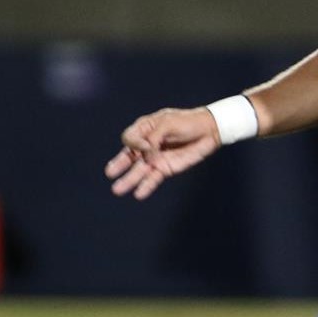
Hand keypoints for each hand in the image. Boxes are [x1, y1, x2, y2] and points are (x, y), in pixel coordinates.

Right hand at [104, 107, 221, 200]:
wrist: (208, 130)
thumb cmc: (187, 122)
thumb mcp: (167, 123)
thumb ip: (153, 138)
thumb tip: (146, 154)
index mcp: (144, 128)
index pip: (129, 138)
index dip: (134, 143)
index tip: (147, 144)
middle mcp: (147, 145)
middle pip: (128, 156)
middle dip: (118, 164)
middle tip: (110, 173)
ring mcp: (155, 158)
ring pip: (138, 170)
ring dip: (128, 180)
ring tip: (117, 190)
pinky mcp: (165, 168)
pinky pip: (153, 178)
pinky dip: (146, 186)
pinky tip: (138, 194)